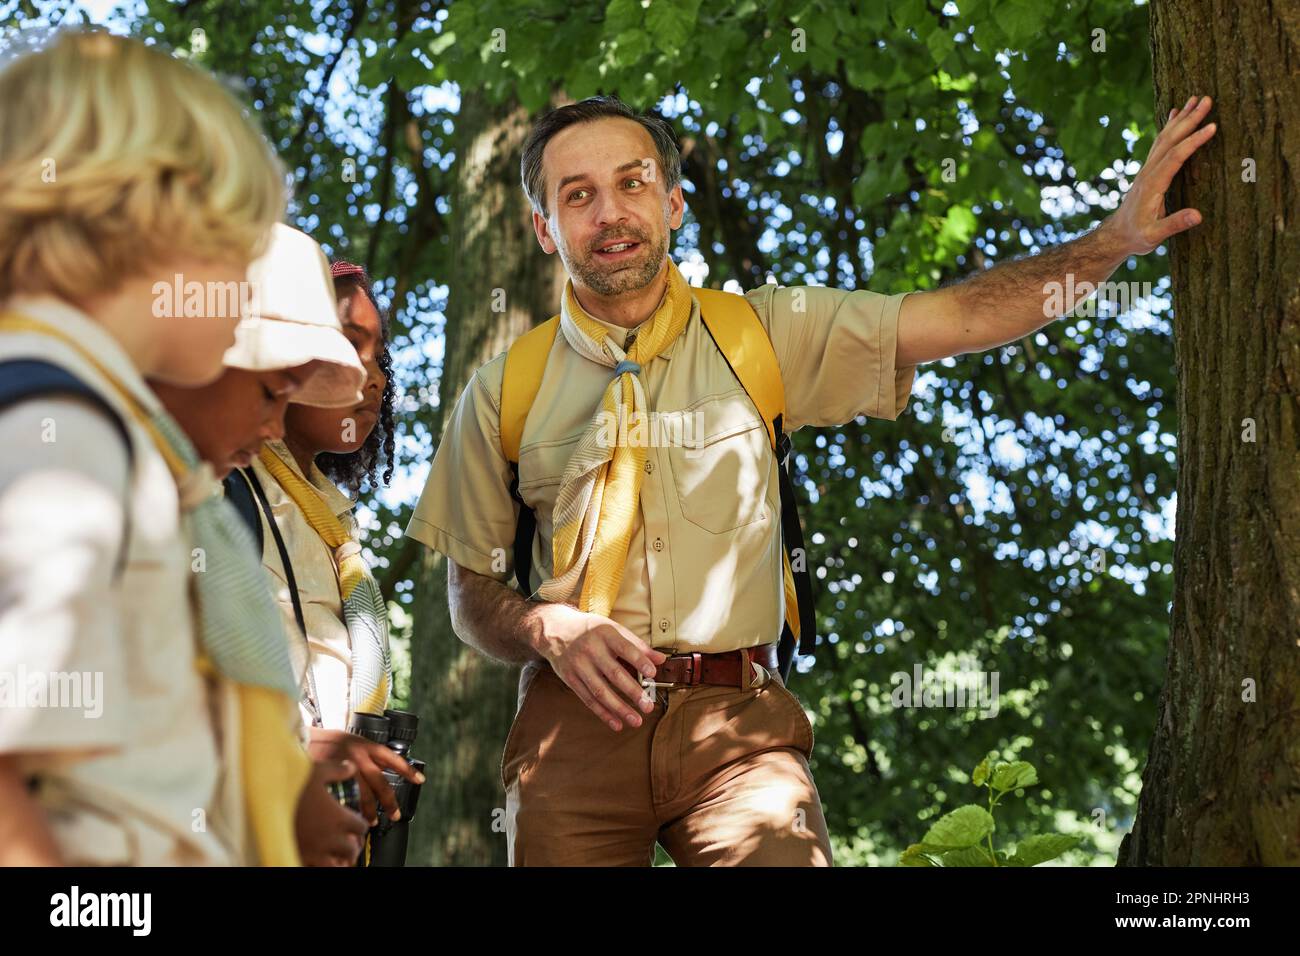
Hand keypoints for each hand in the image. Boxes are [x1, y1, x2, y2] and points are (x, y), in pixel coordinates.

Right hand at [295, 758, 368, 866]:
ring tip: (336, 854)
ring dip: (340, 859)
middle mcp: (329, 838)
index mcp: (338, 818)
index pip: (361, 827)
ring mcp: (313, 851)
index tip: (357, 823)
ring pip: (337, 864)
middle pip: (352, 849)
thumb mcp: (317, 771)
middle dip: (353, 845)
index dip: (361, 825)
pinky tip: (316, 857)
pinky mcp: (298, 857)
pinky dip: (321, 864)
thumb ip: (337, 770)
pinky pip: (316, 867)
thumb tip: (350, 767)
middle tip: (350, 841)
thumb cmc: (288, 786)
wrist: (261, 802)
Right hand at [307, 728, 424, 825]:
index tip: (420, 780)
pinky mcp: (332, 779)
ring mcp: (344, 768)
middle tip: (395, 814)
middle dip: (389, 801)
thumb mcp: (356, 742)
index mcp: (367, 746)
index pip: (392, 758)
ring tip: (372, 821)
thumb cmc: (332, 742)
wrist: (306, 740)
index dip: (407, 770)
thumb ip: (371, 755)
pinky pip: (345, 798)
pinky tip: (352, 816)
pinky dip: (350, 809)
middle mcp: (358, 757)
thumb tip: (388, 769)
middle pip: (379, 782)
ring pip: (363, 794)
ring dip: (369, 810)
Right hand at [532, 602, 667, 731]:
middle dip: (632, 691)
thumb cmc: (590, 630)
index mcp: (604, 633)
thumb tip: (661, 659)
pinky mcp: (570, 678)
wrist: (555, 629)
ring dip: (619, 708)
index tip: (652, 674)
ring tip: (636, 720)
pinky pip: (587, 699)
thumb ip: (637, 644)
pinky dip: (603, 713)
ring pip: (600, 691)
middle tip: (648, 706)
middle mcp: (590, 649)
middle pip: (613, 673)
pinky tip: (616, 723)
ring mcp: (578, 665)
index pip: (625, 648)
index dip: (639, 661)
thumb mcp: (612, 629)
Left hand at [1105, 94, 1216, 255]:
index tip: (1212, 126)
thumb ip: (1174, 224)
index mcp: (1152, 184)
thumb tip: (1197, 216)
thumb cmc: (1136, 236)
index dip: (1193, 141)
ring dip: (1181, 118)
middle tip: (1207, 99)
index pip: (1175, 157)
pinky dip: (1170, 126)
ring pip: (1165, 137)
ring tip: (1195, 98)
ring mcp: (1147, 169)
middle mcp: (1148, 172)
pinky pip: (1160, 143)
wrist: (1116, 235)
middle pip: (1170, 140)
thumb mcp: (1154, 235)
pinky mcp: (1148, 169)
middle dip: (1189, 119)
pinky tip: (1175, 114)